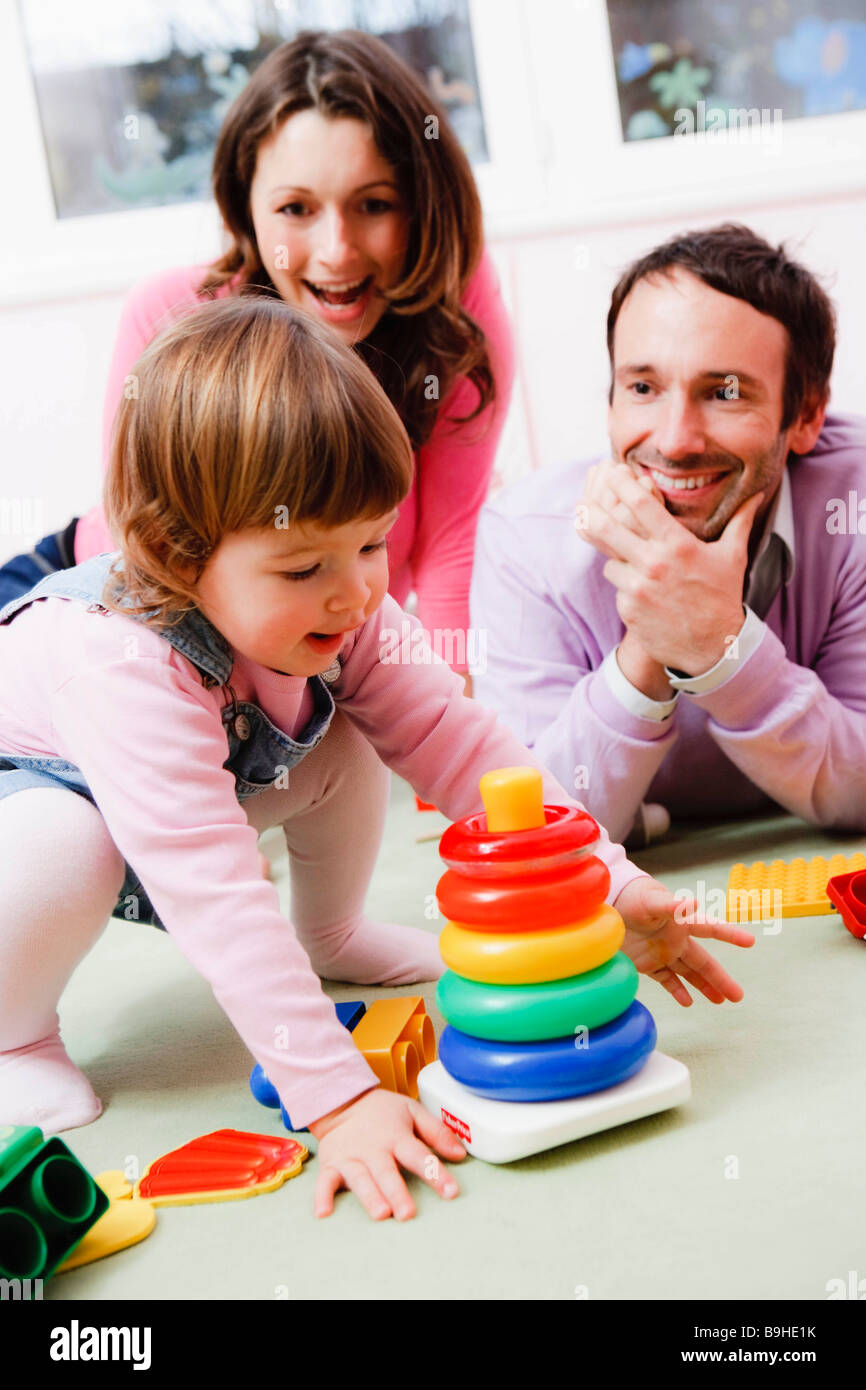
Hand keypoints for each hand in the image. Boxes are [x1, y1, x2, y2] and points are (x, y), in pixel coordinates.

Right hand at [308, 1088, 465, 1220]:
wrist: (342, 1101)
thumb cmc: (382, 1112)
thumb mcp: (412, 1111)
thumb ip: (437, 1132)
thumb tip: (460, 1154)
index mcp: (396, 1136)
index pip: (419, 1156)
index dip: (435, 1174)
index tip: (451, 1192)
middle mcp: (374, 1149)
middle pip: (387, 1172)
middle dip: (397, 1193)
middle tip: (407, 1213)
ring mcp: (351, 1157)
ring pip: (360, 1179)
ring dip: (369, 1196)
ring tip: (380, 1213)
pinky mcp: (331, 1164)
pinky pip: (325, 1182)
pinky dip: (322, 1197)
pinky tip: (324, 1213)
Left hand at [577, 461, 762, 672]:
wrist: (713, 648)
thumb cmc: (723, 598)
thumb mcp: (733, 557)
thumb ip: (739, 522)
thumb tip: (757, 494)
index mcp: (678, 545)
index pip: (642, 505)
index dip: (623, 484)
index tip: (614, 472)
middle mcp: (654, 564)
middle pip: (607, 527)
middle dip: (592, 511)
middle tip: (584, 503)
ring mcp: (638, 588)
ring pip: (609, 560)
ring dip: (617, 557)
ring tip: (638, 564)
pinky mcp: (628, 609)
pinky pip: (617, 587)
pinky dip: (626, 585)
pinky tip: (646, 593)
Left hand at [614, 875, 754, 1005]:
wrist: (609, 905)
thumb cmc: (632, 897)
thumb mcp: (650, 901)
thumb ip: (670, 905)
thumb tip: (693, 903)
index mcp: (681, 922)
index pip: (710, 928)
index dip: (730, 934)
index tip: (750, 941)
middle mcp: (677, 939)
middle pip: (703, 962)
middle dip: (721, 978)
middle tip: (738, 996)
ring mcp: (663, 952)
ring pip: (689, 973)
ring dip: (705, 987)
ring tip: (722, 1001)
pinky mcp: (648, 963)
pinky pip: (667, 979)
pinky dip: (677, 991)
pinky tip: (688, 1002)